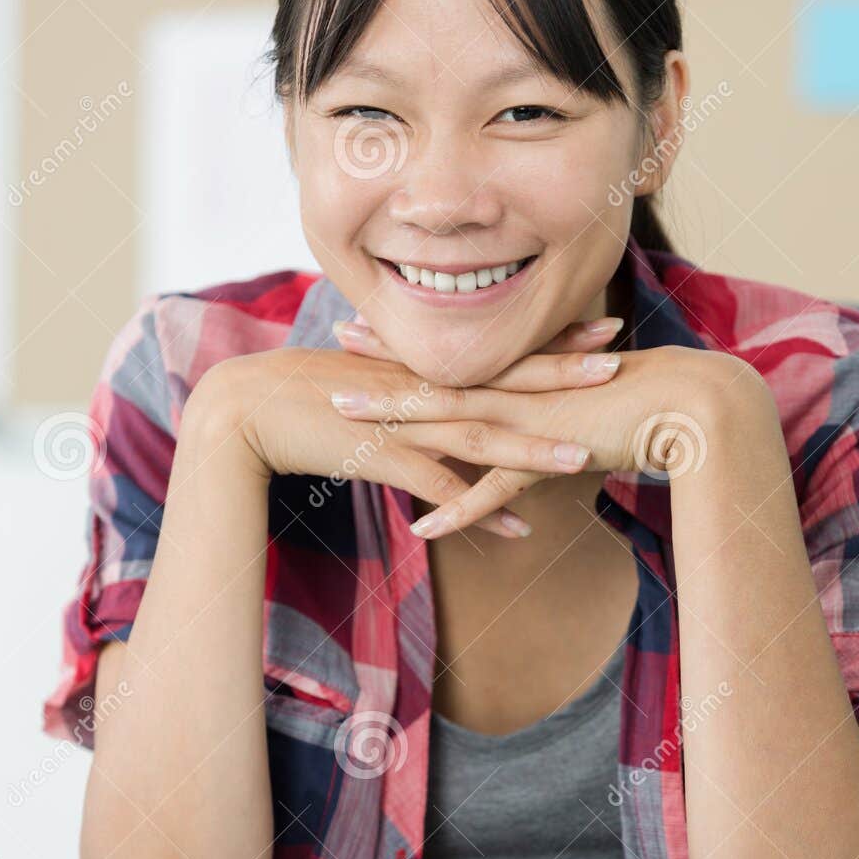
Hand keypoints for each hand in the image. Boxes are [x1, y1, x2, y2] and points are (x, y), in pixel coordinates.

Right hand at [195, 311, 629, 539]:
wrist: (244, 410)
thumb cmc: (302, 397)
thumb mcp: (369, 384)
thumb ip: (412, 390)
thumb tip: (446, 398)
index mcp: (421, 366)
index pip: (498, 350)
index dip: (550, 342)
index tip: (599, 330)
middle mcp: (418, 386)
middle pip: (499, 379)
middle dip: (558, 373)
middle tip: (615, 364)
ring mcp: (399, 421)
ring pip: (476, 432)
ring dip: (530, 447)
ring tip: (581, 457)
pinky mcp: (378, 455)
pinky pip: (438, 485)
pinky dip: (478, 507)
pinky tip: (519, 528)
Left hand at [333, 318, 757, 536]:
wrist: (687, 404)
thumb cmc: (644, 398)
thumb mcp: (585, 393)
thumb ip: (551, 399)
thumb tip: (531, 410)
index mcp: (524, 370)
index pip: (454, 351)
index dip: (407, 339)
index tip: (364, 322)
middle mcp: (519, 388)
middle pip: (439, 374)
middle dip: (383, 361)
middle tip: (333, 344)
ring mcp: (528, 420)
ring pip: (450, 418)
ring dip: (395, 418)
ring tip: (344, 416)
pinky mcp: (548, 455)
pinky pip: (495, 488)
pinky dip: (459, 509)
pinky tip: (422, 529)